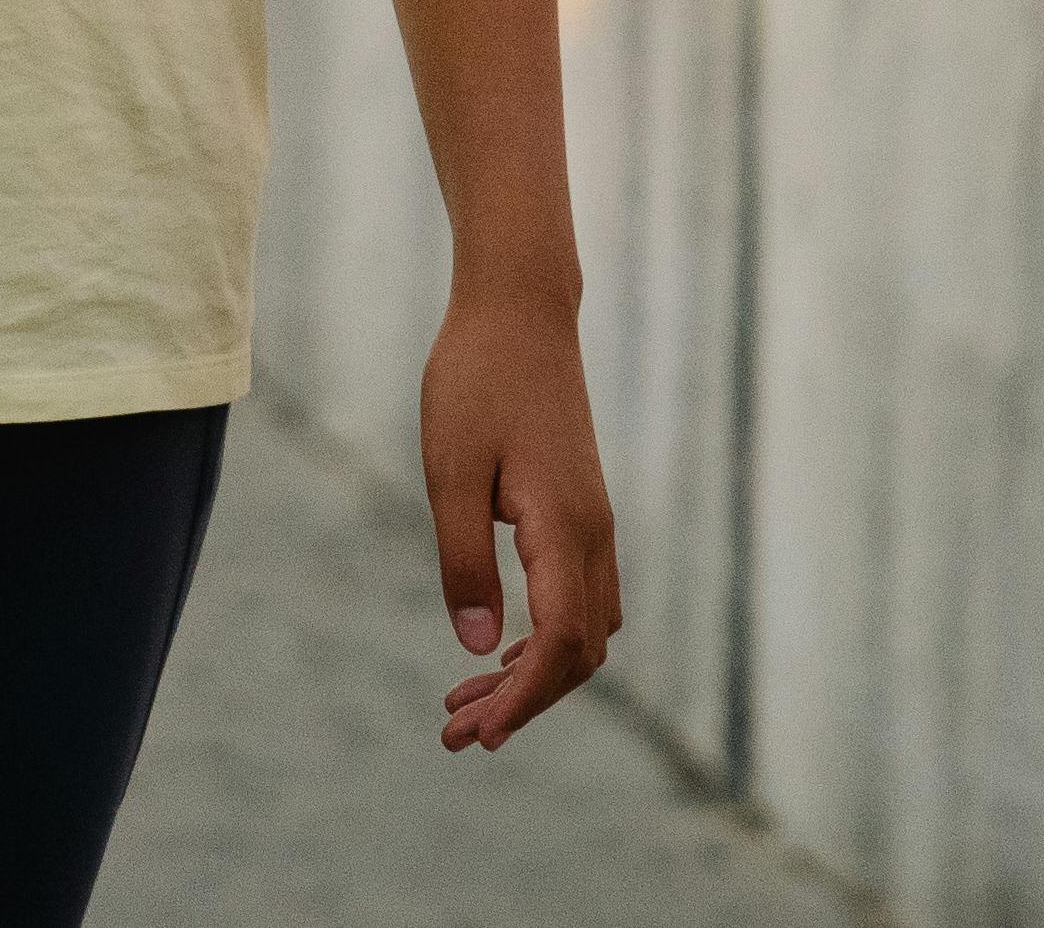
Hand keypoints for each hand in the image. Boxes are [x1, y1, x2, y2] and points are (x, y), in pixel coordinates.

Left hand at [417, 283, 618, 748]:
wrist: (519, 310)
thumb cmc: (475, 380)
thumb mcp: (449, 470)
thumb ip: (463, 559)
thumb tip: (475, 648)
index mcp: (563, 529)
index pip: (558, 645)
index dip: (521, 698)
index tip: (475, 733)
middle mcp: (593, 535)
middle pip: (579, 653)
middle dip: (524, 702)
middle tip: (456, 734)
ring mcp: (594, 524)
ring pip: (584, 630)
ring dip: (534, 676)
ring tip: (466, 702)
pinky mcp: (581, 511)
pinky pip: (579, 599)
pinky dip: (545, 639)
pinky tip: (497, 648)